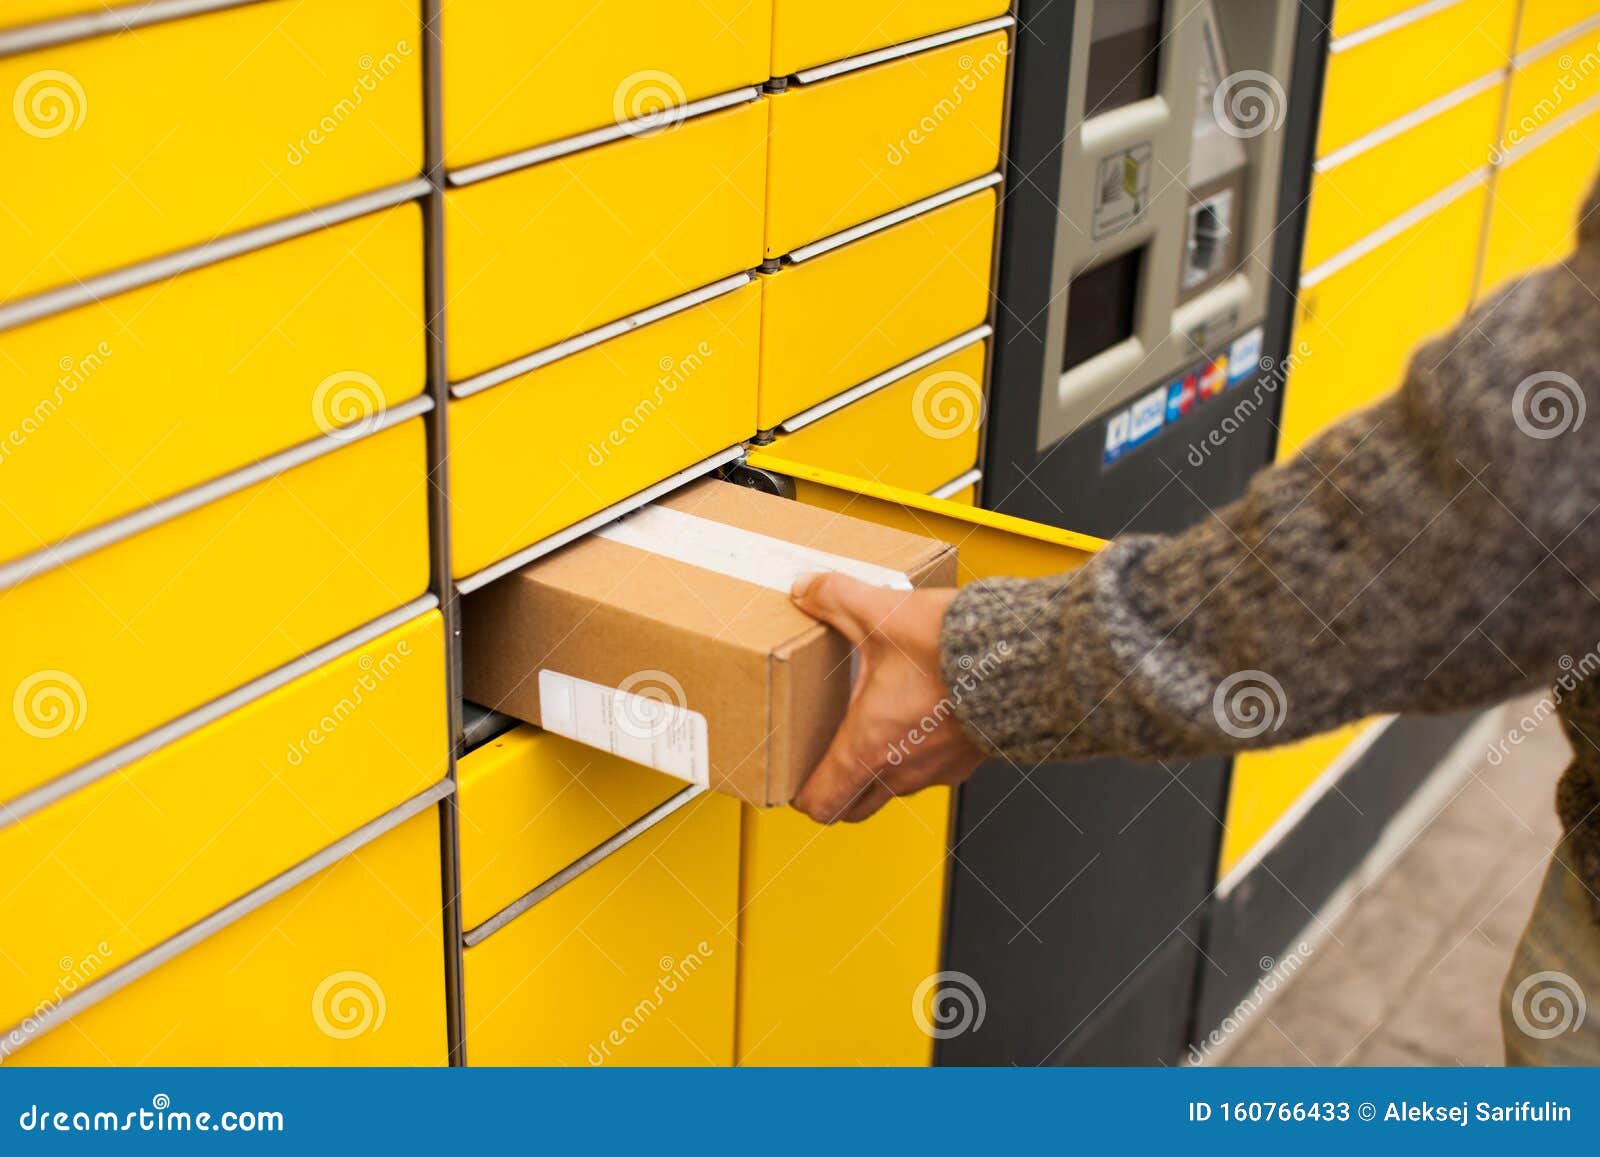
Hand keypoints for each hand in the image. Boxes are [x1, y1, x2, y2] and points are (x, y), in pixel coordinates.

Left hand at [789, 572, 985, 823]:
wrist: (1026, 656)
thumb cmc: (958, 649)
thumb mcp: (881, 613)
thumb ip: (834, 598)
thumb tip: (807, 589)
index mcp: (870, 746)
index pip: (821, 803)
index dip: (799, 794)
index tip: (792, 776)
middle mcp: (902, 769)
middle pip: (854, 807)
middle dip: (835, 790)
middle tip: (824, 760)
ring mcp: (937, 768)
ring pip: (894, 787)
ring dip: (878, 768)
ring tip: (871, 726)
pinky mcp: (967, 757)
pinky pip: (931, 769)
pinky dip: (916, 753)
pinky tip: (916, 715)